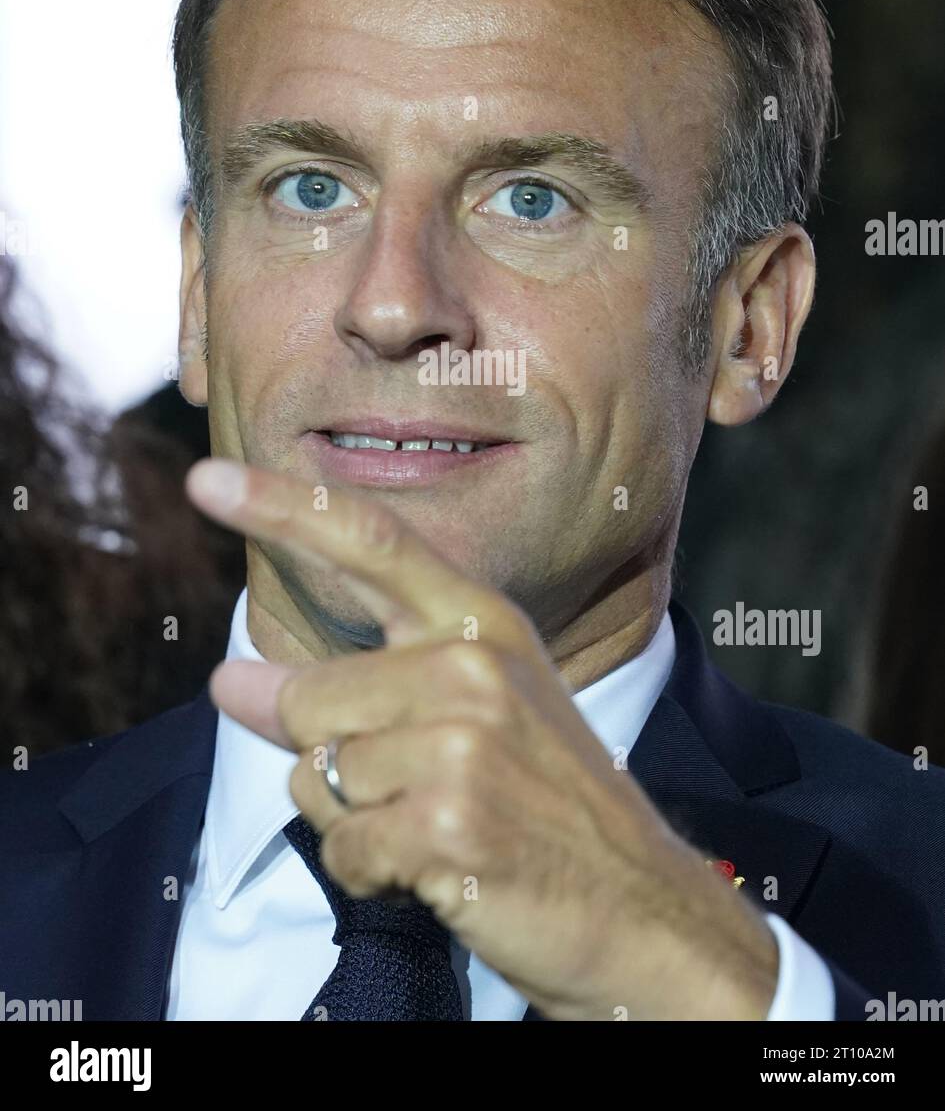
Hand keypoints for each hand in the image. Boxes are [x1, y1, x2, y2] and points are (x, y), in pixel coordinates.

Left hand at [187, 457, 778, 1020]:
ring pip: (317, 777)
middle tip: (417, 789)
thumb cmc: (541, 801)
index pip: (371, 544)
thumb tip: (225, 680)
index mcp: (481, 622)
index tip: (206, 479)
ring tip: (434, 826)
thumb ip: (350, 685)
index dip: (283, 507)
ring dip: (356, 820)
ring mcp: (465, 741)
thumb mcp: (467, 714)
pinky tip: (436, 870)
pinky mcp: (449, 820)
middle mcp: (473, 665)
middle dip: (331, 758)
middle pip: (310, 698)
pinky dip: (370, 872)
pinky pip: (342, 846)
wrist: (638, 903)